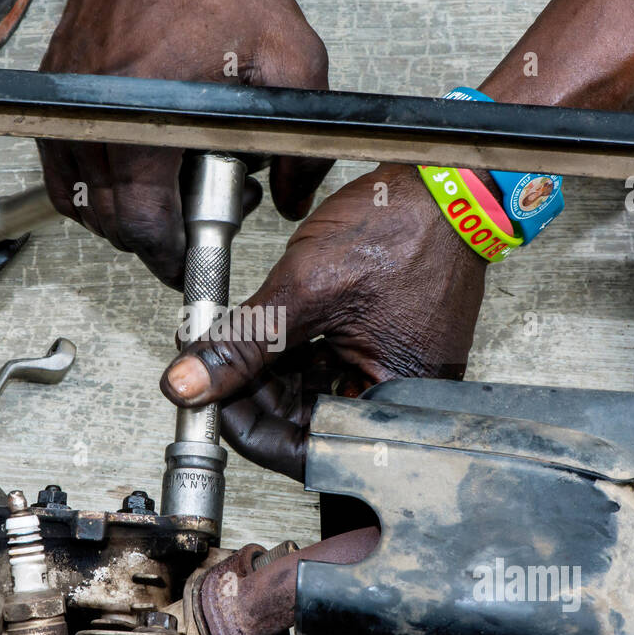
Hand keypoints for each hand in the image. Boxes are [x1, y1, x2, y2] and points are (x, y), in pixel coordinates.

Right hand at [38, 0, 331, 287]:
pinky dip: (95, 188)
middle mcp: (97, 120)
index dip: (168, 256)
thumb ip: (302, 138)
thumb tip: (295, 196)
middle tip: (196, 216)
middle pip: (110, 223)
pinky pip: (62, 172)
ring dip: (124, 214)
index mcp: (147, 120)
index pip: (141, 224)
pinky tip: (135, 172)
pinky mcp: (60, 102)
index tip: (189, 263)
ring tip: (171, 188)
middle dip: (154, 237)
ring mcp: (70, 112)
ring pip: (81, 204)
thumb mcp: (290, 55)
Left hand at [159, 164, 487, 478]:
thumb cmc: (404, 228)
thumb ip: (242, 342)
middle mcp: (399, 399)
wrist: (444, 183)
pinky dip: (290, 353)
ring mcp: (390, 371)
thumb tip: (190, 381)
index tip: (210, 400)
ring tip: (230, 341)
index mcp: (395, 402)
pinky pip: (327, 366)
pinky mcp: (381, 346)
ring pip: (310, 395)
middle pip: (305, 424)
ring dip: (265, 373)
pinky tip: (261, 331)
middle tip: (210, 367)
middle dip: (252, 396)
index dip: (249, 432)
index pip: (307, 451)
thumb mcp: (304, 290)